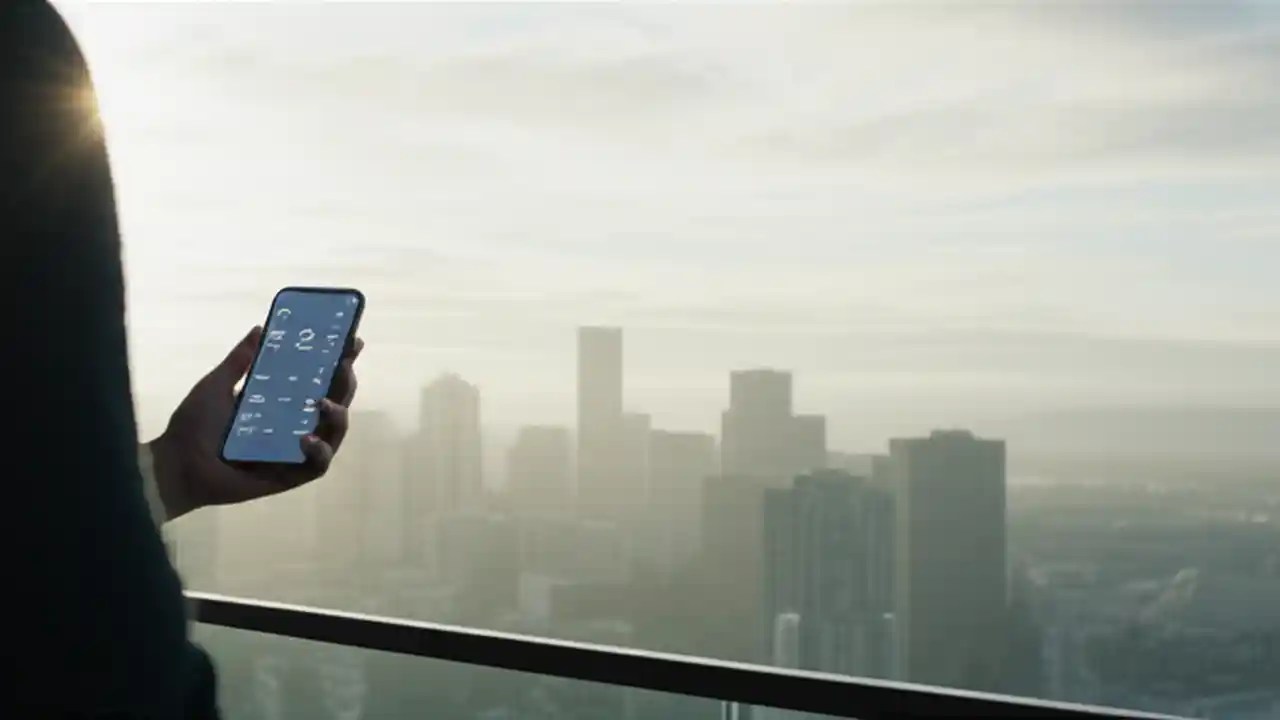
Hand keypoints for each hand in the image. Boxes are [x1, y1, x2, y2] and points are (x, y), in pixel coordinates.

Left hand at [149, 327, 362, 519]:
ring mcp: (295, 451)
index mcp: (281, 402)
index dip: (339, 362)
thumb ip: (239, 361)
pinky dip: (320, 452)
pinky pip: (318, 465)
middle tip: (343, 366)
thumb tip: (260, 329)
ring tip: (324, 403)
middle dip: (345, 383)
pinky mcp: (291, 475)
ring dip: (338, 416)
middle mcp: (294, 423)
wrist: (177, 463)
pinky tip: (307, 439)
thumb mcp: (216, 385)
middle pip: (335, 402)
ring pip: (335, 433)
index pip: (319, 379)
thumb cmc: (195, 426)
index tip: (351, 342)